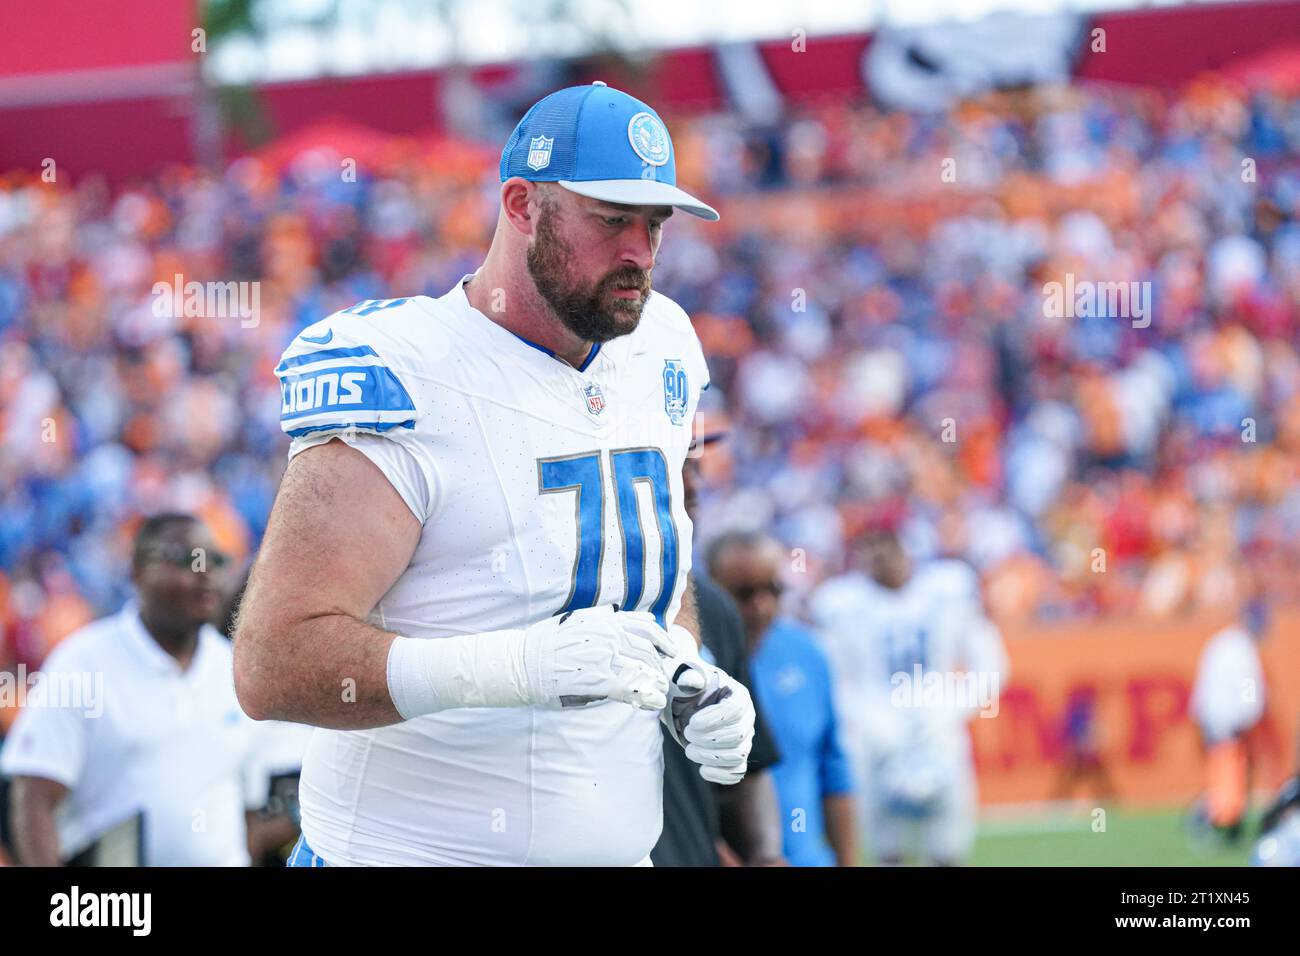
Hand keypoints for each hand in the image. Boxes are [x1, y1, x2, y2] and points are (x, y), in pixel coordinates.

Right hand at [522, 606, 672, 710]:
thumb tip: (616, 612)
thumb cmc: (545, 643)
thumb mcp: (573, 619)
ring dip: (655, 677)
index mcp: (603, 620)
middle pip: (648, 646)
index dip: (661, 638)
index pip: (644, 626)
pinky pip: (630, 687)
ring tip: (660, 686)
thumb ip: (597, 617)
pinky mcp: (598, 679)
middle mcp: (608, 634)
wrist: (523, 663)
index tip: (667, 647)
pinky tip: (652, 701)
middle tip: (666, 670)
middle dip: (661, 659)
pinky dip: (645, 694)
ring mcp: (604, 656)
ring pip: (643, 665)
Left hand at [660, 625, 755, 784]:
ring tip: (689, 750)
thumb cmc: (682, 684)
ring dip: (712, 757)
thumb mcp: (681, 673)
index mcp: (738, 695)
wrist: (681, 699)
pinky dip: (721, 775)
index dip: (714, 719)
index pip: (734, 710)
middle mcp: (746, 718)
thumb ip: (687, 675)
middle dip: (709, 739)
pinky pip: (736, 772)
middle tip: (686, 734)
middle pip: (737, 735)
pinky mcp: (733, 756)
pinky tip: (702, 770)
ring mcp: (742, 739)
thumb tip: (694, 682)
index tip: (691, 723)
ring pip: (737, 756)